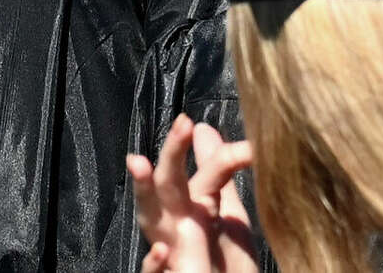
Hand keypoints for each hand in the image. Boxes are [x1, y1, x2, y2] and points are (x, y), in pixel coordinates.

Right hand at [128, 114, 256, 272]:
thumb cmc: (224, 261)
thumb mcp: (226, 215)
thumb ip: (217, 175)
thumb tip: (203, 127)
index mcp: (193, 205)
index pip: (206, 172)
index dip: (224, 154)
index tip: (243, 143)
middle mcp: (177, 223)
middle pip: (169, 182)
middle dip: (173, 152)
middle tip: (184, 123)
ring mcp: (169, 249)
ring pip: (149, 217)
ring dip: (144, 191)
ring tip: (139, 162)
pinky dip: (153, 263)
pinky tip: (160, 251)